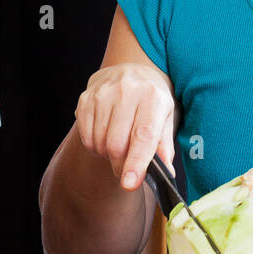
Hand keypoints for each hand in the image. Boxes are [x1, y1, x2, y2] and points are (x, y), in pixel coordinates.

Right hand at [75, 63, 176, 191]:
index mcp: (153, 97)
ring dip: (108, 155)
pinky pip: (87, 138)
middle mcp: (128, 91)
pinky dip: (96, 146)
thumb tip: (166, 173)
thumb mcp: (165, 118)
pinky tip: (105, 135)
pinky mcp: (86, 98)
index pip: (143, 135)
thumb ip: (164, 147)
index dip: (136, 162)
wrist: (129, 70)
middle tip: (128, 165)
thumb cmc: (151, 101)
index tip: (130, 183)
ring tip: (119, 143)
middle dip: (121, 164)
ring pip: (100, 143)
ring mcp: (103, 93)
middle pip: (117, 145)